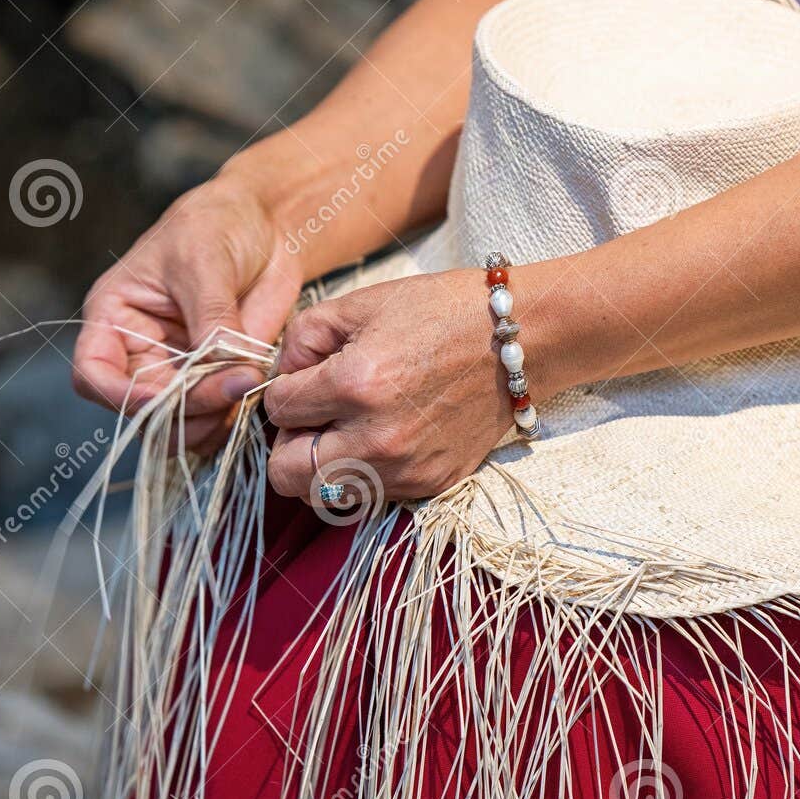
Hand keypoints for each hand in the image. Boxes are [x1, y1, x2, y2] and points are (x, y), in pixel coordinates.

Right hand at [72, 168, 303, 449]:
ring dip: (213, 420)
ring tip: (250, 383)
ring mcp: (181, 371)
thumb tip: (223, 366)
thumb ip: (211, 317)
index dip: (119, 396)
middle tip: (236, 384)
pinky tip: (258, 389)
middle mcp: (141, 353)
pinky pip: (218, 419)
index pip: (93, 375)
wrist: (265, 225)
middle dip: (187, 408)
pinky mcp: (219, 379)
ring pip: (181, 425)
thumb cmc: (216, 226)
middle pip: (145, 409)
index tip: (161, 398)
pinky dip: (236, 417)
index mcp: (115, 319)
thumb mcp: (205, 262)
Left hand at [263, 269, 529, 502]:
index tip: (304, 380)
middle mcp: (376, 437)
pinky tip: (382, 437)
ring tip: (345, 430)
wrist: (522, 340)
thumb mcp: (365, 303)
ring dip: (321, 465)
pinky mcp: (431, 484)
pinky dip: (363, 473)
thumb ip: (305, 336)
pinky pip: (370, 495)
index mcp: (355, 384)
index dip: (281, 391)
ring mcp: (405, 468)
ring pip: (323, 495)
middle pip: (285, 473)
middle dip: (288, 442)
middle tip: (311, 417)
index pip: (276, 410)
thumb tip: (281, 374)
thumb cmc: (443, 311)